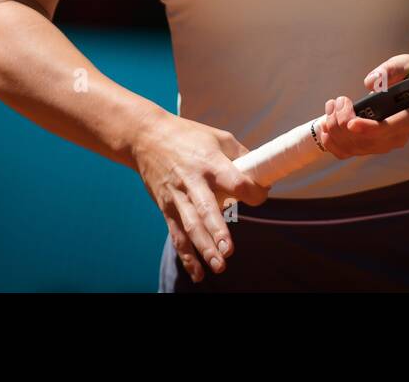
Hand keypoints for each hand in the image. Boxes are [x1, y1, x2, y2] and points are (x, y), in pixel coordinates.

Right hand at [130, 107, 270, 283]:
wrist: (146, 137)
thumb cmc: (188, 135)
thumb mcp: (219, 137)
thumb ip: (241, 156)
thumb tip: (262, 173)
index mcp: (210, 162)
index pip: (235, 181)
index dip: (252, 191)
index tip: (261, 195)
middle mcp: (193, 181)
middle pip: (206, 209)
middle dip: (217, 231)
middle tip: (228, 251)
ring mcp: (177, 197)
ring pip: (190, 227)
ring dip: (204, 248)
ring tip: (218, 266)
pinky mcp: (166, 208)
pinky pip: (177, 235)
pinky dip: (186, 256)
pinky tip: (198, 274)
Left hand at [317, 55, 408, 160]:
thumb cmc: (408, 78)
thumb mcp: (405, 65)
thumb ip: (390, 71)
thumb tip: (370, 82)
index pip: (389, 130)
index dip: (368, 128)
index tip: (350, 122)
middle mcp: (396, 137)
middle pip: (366, 141)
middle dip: (343, 122)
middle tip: (338, 101)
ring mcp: (382, 145)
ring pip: (353, 147)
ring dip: (335, 129)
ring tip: (331, 106)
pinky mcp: (369, 147)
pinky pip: (347, 153)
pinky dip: (332, 142)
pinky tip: (325, 127)